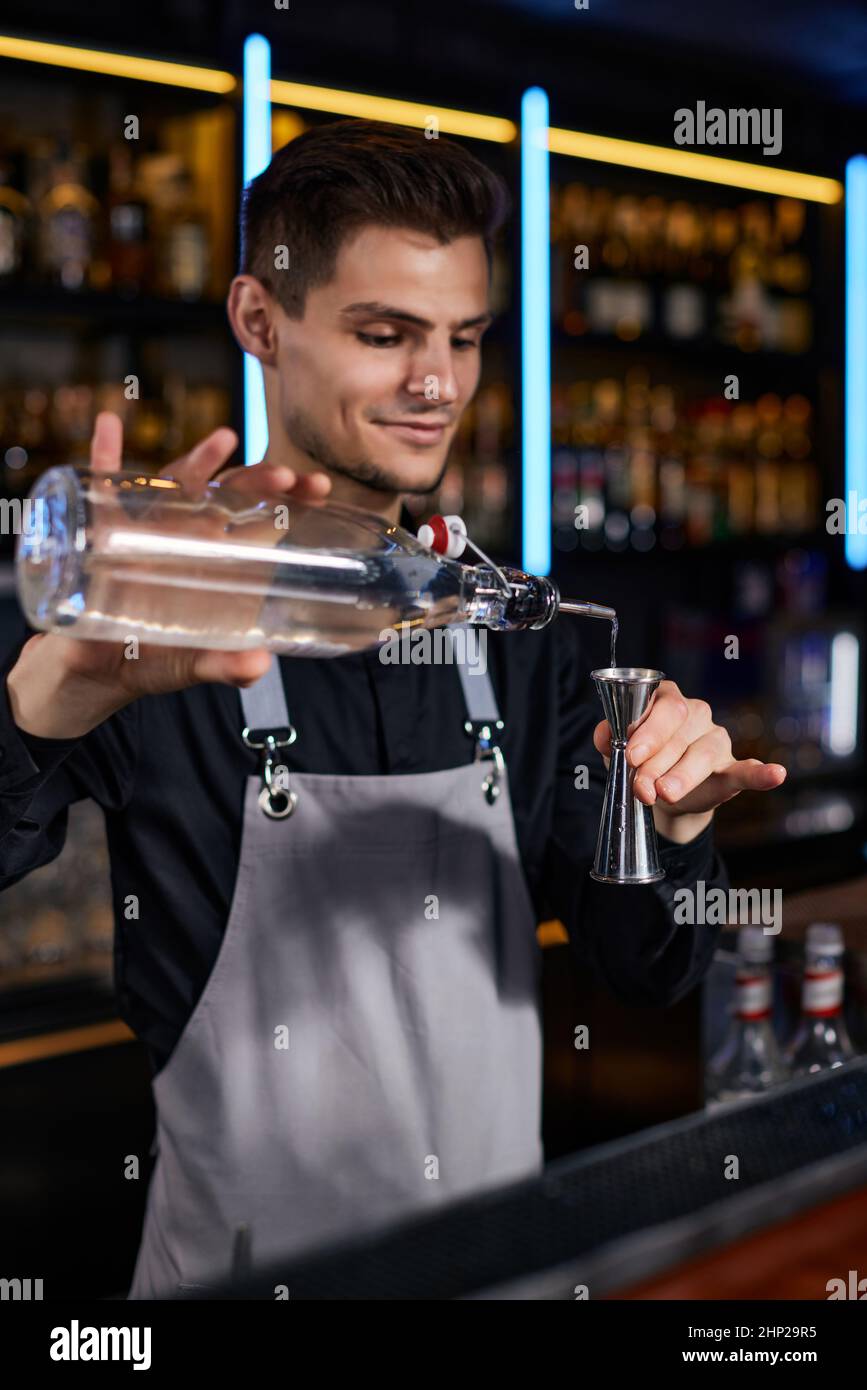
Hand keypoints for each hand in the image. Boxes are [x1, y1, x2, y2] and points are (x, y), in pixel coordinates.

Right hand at [8, 412, 331, 737]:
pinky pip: (103, 486)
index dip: (289, 501)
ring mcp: (148, 527)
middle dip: (258, 480)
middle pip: (229, 495)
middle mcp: (188, 536)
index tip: (316, 488)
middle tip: (285, 476)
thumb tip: (259, 665)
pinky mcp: (103, 530)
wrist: (95, 668)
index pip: (261, 520)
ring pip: (178, 484)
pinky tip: (108, 424)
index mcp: (217, 560)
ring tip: (225, 439)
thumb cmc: (154, 660)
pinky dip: (103, 454)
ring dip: (200, 459)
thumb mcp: (193, 666)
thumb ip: (225, 666)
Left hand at [592, 679, 786, 845]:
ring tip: (666, 793)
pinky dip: (761, 773)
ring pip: (703, 753)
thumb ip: (607, 738)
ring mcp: (716, 739)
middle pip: (680, 731)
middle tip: (640, 787)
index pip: (664, 706)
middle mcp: (695, 714)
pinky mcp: (731, 768)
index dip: (647, 731)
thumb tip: (601, 734)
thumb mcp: (616, 750)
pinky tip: (775, 774)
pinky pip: (748, 769)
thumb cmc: (640, 762)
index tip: (630, 754)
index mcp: (667, 701)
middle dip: (656, 762)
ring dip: (683, 775)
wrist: (660, 795)